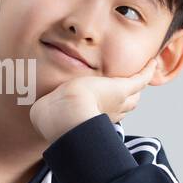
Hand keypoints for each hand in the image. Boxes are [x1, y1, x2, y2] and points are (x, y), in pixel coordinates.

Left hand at [29, 55, 158, 143]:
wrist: (65, 116)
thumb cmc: (52, 120)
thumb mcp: (45, 112)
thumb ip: (42, 111)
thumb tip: (31, 112)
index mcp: (91, 120)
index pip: (103, 113)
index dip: (106, 108)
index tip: (107, 104)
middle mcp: (107, 114)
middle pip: (125, 106)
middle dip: (128, 99)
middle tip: (131, 91)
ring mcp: (117, 101)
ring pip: (134, 94)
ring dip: (138, 84)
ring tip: (143, 75)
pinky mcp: (121, 88)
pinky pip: (140, 78)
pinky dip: (147, 70)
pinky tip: (151, 61)